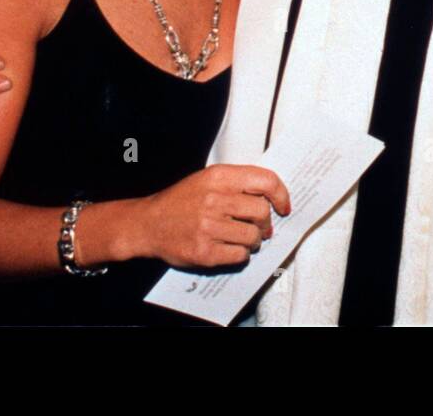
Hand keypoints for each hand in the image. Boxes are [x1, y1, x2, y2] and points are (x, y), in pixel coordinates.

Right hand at [137, 165, 290, 268]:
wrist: (149, 223)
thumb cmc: (182, 201)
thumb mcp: (208, 179)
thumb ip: (238, 183)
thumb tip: (272, 198)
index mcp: (219, 177)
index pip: (266, 181)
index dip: (281, 195)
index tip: (284, 206)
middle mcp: (214, 199)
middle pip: (262, 212)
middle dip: (265, 223)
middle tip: (260, 227)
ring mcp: (208, 227)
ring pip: (253, 237)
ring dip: (254, 241)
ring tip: (244, 238)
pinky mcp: (204, 251)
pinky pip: (240, 255)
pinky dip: (241, 254)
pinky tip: (231, 248)